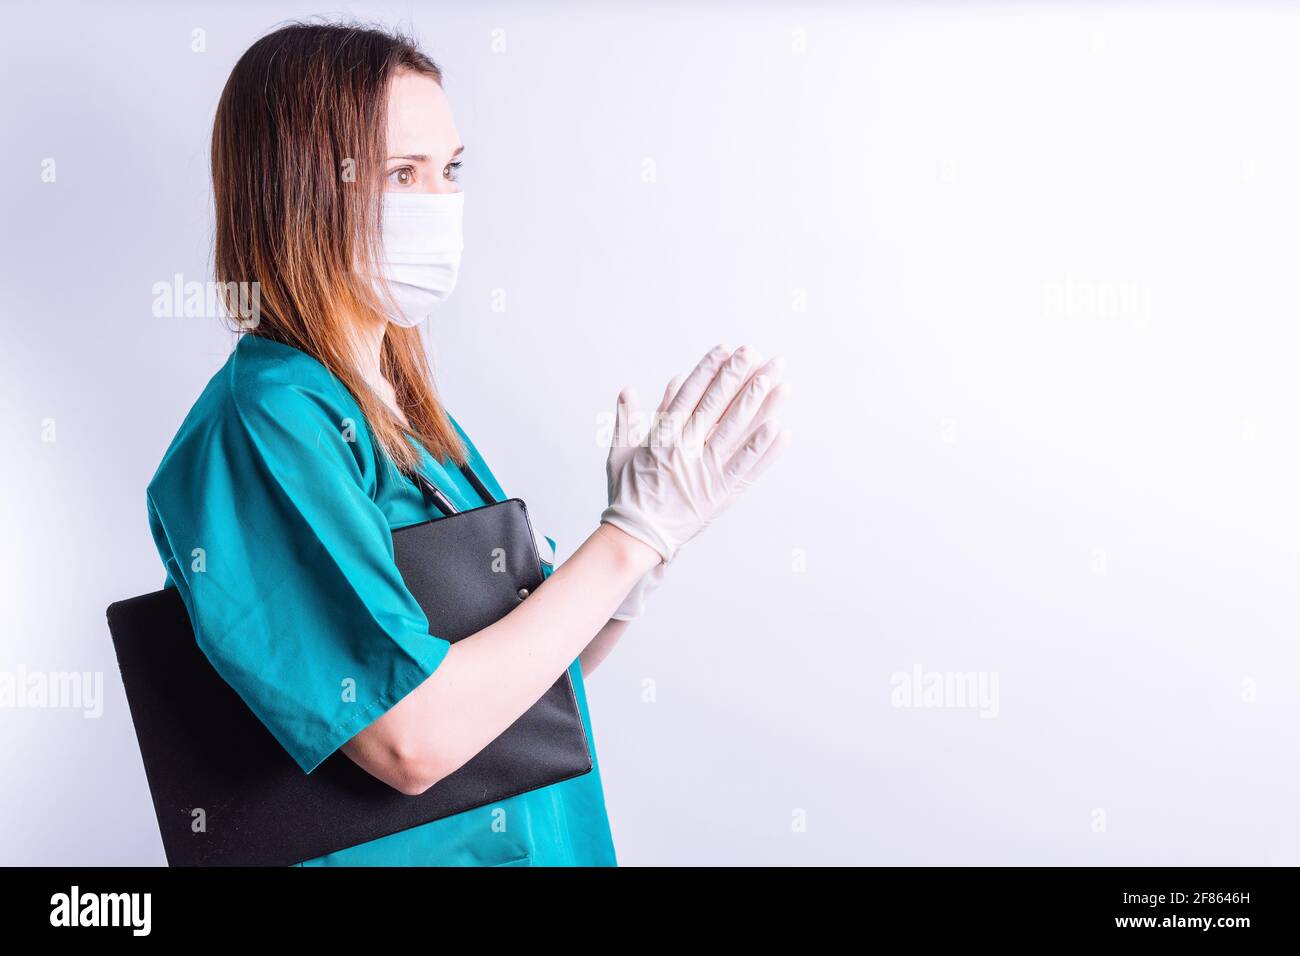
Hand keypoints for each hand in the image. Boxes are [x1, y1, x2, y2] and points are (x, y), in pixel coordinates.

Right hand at [600, 344, 790, 563]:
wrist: (636, 538)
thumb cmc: (627, 496)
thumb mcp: (619, 454)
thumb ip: (626, 421)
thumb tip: (627, 391)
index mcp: (662, 438)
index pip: (689, 395)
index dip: (708, 370)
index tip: (724, 350)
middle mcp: (686, 450)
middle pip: (716, 406)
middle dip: (737, 377)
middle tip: (756, 354)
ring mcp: (706, 472)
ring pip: (736, 431)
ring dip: (758, 405)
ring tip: (777, 383)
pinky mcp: (721, 492)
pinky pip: (747, 467)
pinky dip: (764, 449)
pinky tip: (781, 429)